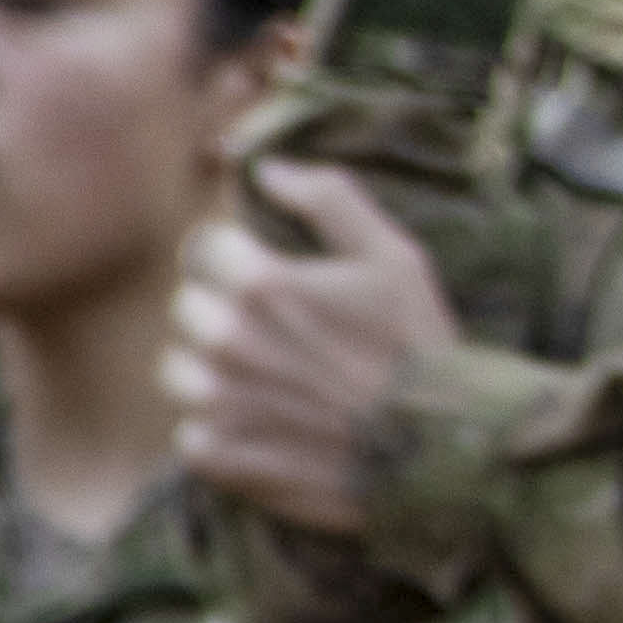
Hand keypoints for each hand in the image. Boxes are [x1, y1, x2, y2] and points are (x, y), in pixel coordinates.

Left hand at [168, 164, 465, 533]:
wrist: (443, 448)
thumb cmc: (420, 346)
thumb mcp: (395, 257)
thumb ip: (329, 199)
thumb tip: (266, 167)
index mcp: (262, 283)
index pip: (205, 246)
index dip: (240, 255)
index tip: (274, 273)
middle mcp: (228, 340)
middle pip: (188, 307)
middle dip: (226, 311)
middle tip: (283, 331)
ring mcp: (220, 402)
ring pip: (179, 371)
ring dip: (214, 371)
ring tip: (273, 380)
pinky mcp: (223, 454)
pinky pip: (193, 434)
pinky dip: (223, 430)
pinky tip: (273, 425)